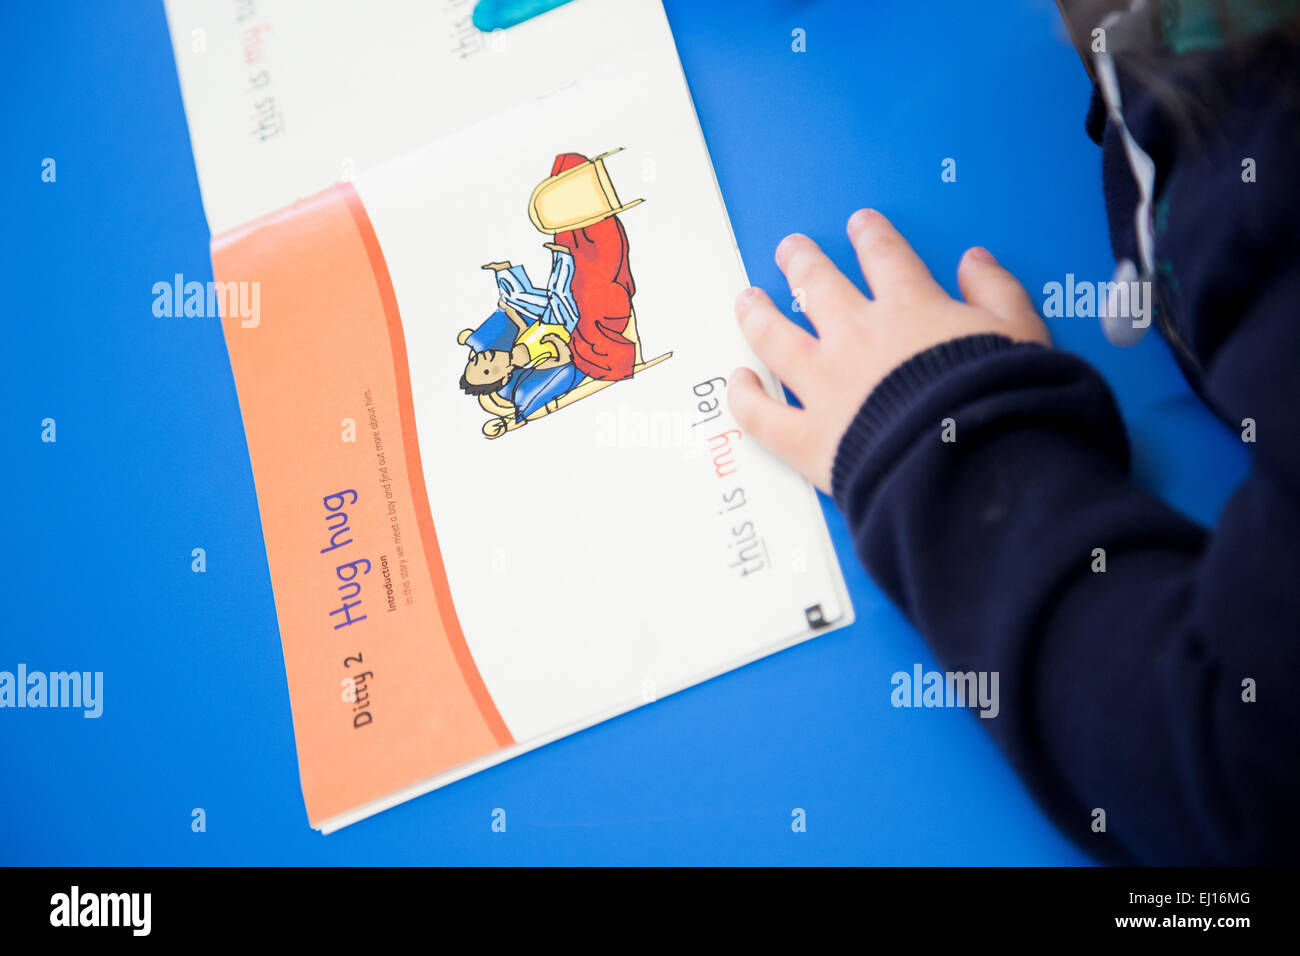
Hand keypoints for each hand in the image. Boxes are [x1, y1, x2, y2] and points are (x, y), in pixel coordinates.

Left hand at [728, 209, 1049, 492]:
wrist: (973, 462)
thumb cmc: (1001, 401)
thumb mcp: (1021, 334)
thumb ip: (998, 293)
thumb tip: (977, 262)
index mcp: (910, 309)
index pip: (885, 259)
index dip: (871, 237)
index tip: (861, 225)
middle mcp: (858, 338)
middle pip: (817, 285)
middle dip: (801, 262)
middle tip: (790, 249)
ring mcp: (826, 385)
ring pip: (775, 337)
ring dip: (757, 314)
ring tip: (747, 299)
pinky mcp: (809, 438)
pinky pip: (762, 415)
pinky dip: (745, 399)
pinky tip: (738, 385)